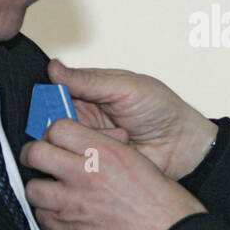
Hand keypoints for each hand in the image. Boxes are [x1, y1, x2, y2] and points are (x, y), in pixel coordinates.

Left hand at [24, 119, 206, 229]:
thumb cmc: (161, 202)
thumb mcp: (137, 160)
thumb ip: (108, 149)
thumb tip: (89, 144)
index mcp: (104, 152)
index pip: (57, 128)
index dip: (53, 133)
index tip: (54, 140)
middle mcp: (86, 175)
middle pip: (35, 154)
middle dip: (34, 156)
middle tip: (40, 160)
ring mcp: (75, 205)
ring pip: (33, 189)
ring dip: (41, 189)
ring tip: (52, 190)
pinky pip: (43, 219)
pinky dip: (49, 216)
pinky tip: (61, 213)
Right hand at [44, 61, 216, 179]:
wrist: (182, 144)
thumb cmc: (161, 109)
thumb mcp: (126, 87)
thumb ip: (89, 80)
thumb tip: (55, 68)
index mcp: (89, 90)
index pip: (54, 91)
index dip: (47, 97)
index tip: (53, 102)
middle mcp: (84, 115)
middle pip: (51, 117)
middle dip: (59, 122)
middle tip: (81, 123)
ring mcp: (88, 139)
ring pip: (61, 140)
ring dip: (81, 139)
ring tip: (114, 135)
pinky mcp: (94, 161)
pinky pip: (77, 160)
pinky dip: (89, 156)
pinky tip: (111, 149)